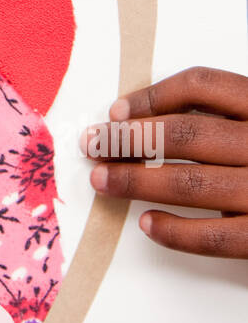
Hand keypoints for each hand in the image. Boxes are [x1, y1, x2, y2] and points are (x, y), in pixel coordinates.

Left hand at [80, 67, 247, 258]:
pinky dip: (176, 231)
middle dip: (129, 138)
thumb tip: (149, 113)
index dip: (152, 96)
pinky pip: (215, 237)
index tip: (116, 112)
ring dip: (137, 182)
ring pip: (192, 183)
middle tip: (93, 145)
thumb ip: (230, 111)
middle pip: (187, 132)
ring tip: (103, 181)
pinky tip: (148, 224)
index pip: (203, 85)